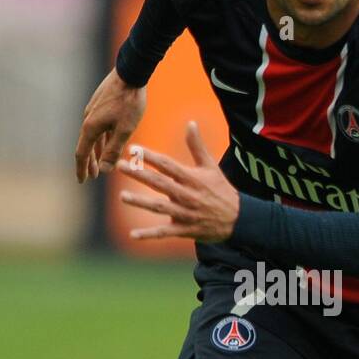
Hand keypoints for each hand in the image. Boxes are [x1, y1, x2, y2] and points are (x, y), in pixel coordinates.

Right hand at [75, 68, 145, 182]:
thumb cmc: (129, 102)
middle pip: (86, 145)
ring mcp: (93, 110)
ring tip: (100, 163)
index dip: (82, 168)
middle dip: (89, 162)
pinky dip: (101, 138)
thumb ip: (114, 150)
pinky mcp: (101, 104)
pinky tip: (108, 142)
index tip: (82, 181)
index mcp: (91, 127)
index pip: (82, 153)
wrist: (131, 72)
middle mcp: (88, 118)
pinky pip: (98, 126)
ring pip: (93, 136)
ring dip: (96, 151)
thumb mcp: (125, 130)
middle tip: (93, 176)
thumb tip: (105, 169)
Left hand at [117, 121, 239, 242]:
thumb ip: (197, 146)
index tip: (133, 149)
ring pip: (159, 207)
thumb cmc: (221, 190)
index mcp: (192, 178)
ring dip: (141, 202)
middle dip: (139, 174)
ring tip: (122, 196)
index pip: (168, 165)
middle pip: (160, 183)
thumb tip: (190, 123)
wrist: (238, 219)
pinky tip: (133, 235)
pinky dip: (149, 234)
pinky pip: (165, 232)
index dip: (150, 156)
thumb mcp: (211, 166)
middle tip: (120, 166)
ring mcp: (185, 213)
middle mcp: (187, 195)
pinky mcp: (185, 229)